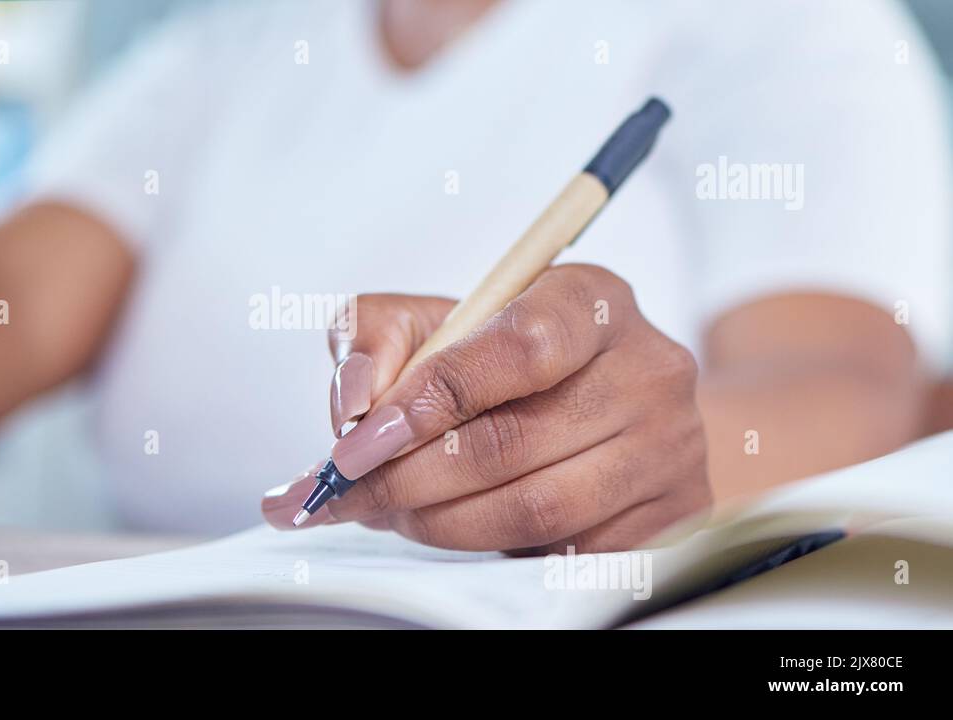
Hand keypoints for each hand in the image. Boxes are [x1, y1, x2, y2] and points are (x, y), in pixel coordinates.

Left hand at [262, 264, 711, 552]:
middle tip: (349, 493)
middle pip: (514, 440)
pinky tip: (449, 530)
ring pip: (534, 508)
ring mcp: (669, 448)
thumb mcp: (432, 321)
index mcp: (590, 299)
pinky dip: (491, 553)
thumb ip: (373, 335)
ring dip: (439, 522)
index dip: (431, 400)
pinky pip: (566, 554)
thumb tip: (355, 405)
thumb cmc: (501, 363)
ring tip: (390, 513)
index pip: (518, 346)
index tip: (359, 442)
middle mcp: (647, 368)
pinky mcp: (671, 516)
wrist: (602, 412)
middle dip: (409, 478)